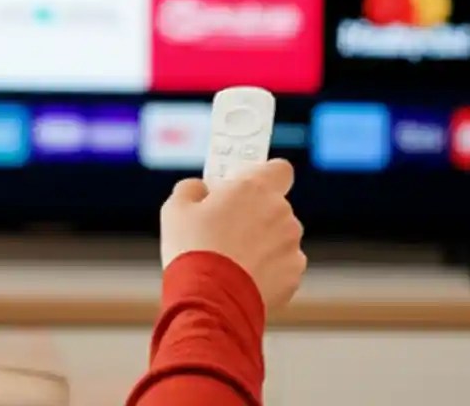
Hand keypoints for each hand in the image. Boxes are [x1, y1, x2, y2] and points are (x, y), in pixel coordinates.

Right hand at [160, 159, 305, 310]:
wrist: (209, 300)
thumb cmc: (192, 250)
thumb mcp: (175, 209)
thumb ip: (191, 188)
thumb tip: (199, 188)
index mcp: (255, 188)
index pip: (279, 168)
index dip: (262, 175)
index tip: (243, 184)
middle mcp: (280, 212)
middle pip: (273, 205)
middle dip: (254, 213)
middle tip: (225, 227)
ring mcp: (291, 244)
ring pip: (279, 236)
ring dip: (262, 242)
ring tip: (231, 259)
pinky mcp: (293, 274)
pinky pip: (282, 264)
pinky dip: (267, 269)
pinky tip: (242, 277)